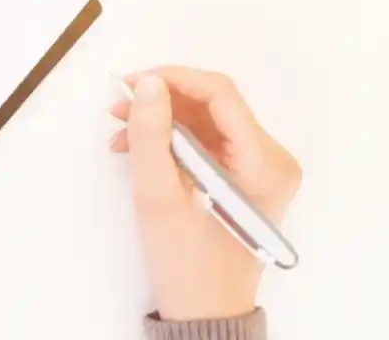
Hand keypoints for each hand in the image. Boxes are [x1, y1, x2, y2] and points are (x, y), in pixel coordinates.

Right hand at [109, 67, 301, 320]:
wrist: (205, 309)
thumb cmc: (186, 261)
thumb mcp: (158, 196)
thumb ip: (151, 136)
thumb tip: (147, 83)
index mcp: (264, 162)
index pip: (220, 94)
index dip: (173, 78)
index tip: (131, 83)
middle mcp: (271, 158)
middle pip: (214, 104)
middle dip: (162, 99)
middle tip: (117, 105)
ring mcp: (259, 167)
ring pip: (206, 119)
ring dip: (162, 119)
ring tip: (120, 129)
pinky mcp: (243, 176)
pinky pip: (206, 141)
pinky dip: (171, 139)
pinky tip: (137, 148)